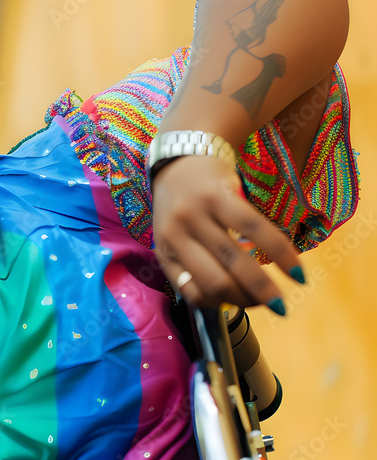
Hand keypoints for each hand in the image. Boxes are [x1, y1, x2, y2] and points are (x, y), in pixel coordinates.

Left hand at [151, 156, 302, 313]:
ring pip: (235, 260)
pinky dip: (280, 252)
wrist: (184, 153)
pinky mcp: (219, 195)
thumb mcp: (177, 236)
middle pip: (215, 282)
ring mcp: (195, 214)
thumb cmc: (184, 204)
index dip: (222, 305)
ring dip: (265, 286)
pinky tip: (295, 268)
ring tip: (288, 295)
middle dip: (248, 301)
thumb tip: (229, 300)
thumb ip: (193, 264)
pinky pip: (254, 229)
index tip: (244, 305)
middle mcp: (175, 234)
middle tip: (272, 305)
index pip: (192, 293)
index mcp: (164, 251)